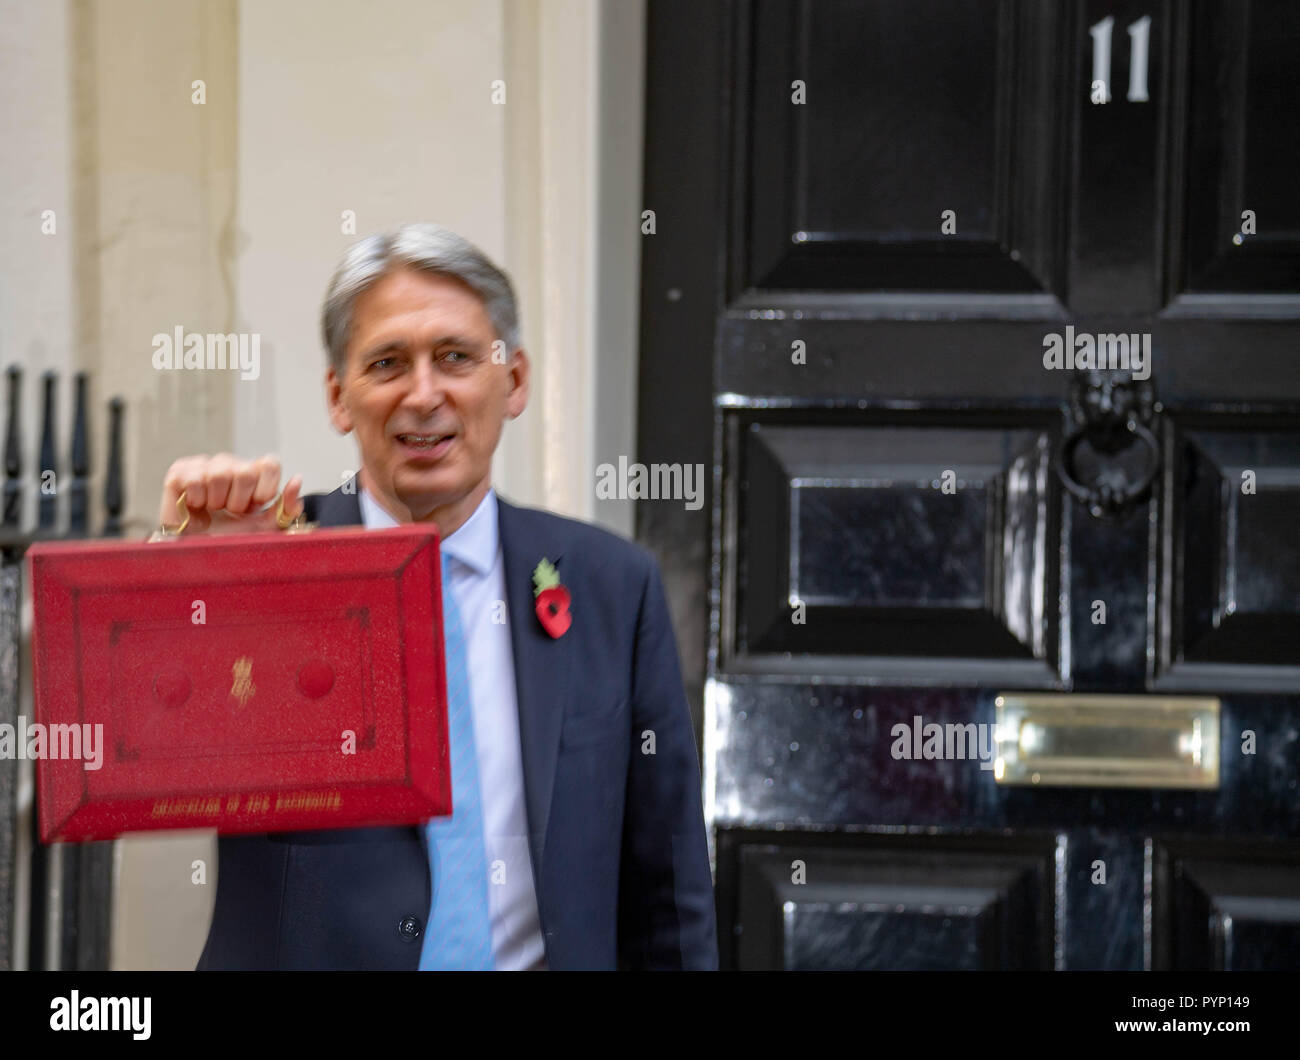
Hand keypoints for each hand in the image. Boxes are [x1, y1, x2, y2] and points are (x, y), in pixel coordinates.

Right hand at [158, 453, 303, 534]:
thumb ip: (286, 508)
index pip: (270, 464)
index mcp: (255, 473)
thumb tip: (297, 480)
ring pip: (219, 474)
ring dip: (216, 501)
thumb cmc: (233, 539)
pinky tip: (194, 507)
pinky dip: (195, 500)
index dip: (265, 488)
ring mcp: (205, 465)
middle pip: (245, 472)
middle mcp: (231, 464)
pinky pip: (194, 479)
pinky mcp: (180, 471)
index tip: (256, 506)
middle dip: (239, 502)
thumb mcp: (266, 528)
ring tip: (213, 510)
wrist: (197, 554)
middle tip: (231, 513)